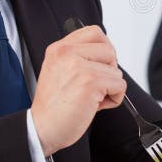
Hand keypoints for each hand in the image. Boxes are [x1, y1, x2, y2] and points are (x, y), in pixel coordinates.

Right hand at [31, 25, 126, 155]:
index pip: (94, 32)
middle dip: (108, 70)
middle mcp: (67, 53)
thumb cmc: (53, 105)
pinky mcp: (91, 82)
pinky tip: (95, 105)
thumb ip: (78, 57)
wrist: (41, 129)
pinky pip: (120, 86)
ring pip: (116, 71)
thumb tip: (108, 54)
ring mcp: (79, 67)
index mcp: (59, 48)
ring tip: (90, 98)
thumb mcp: (59, 70)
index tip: (99, 65)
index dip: (103, 49)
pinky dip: (114, 99)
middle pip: (110, 50)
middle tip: (93, 86)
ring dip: (110, 88)